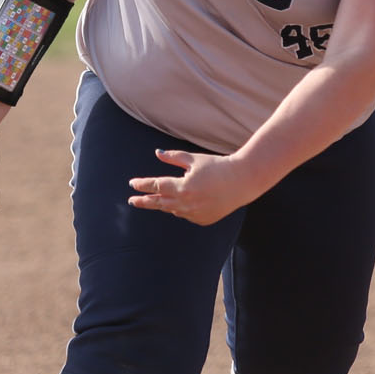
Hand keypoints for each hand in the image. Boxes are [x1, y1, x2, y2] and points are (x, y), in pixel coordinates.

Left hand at [128, 149, 258, 225]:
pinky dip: (183, 207)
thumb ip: (173, 157)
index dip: (142, 185)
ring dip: (166, 202)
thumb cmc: (218, 167)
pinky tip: (189, 199)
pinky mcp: (202, 220)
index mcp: (183, 187)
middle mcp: (186, 204)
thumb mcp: (194, 159)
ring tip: (161, 196)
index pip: (156, 186)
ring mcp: (194, 214)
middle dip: (144, 201)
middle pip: (158, 203)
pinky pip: (186, 214)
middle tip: (132, 200)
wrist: (242, 181)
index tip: (132, 184)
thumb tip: (157, 153)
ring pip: (172, 209)